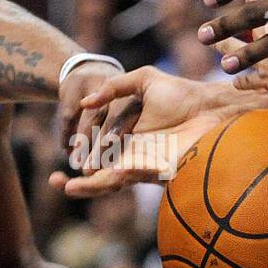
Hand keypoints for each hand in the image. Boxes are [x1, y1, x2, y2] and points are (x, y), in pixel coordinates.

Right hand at [51, 66, 252, 196]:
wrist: (211, 106)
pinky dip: (121, 174)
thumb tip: (86, 102)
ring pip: (113, 182)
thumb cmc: (182, 94)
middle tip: (56, 181)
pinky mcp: (161, 168)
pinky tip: (110, 172)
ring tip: (69, 188)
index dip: (77, 156)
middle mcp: (132, 155)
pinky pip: (136, 174)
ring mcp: (146, 164)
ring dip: (91, 187)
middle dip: (76, 183)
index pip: (94, 152)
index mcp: (125, 138)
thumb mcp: (144, 80)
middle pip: (98, 176)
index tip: (62, 155)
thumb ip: (114, 86)